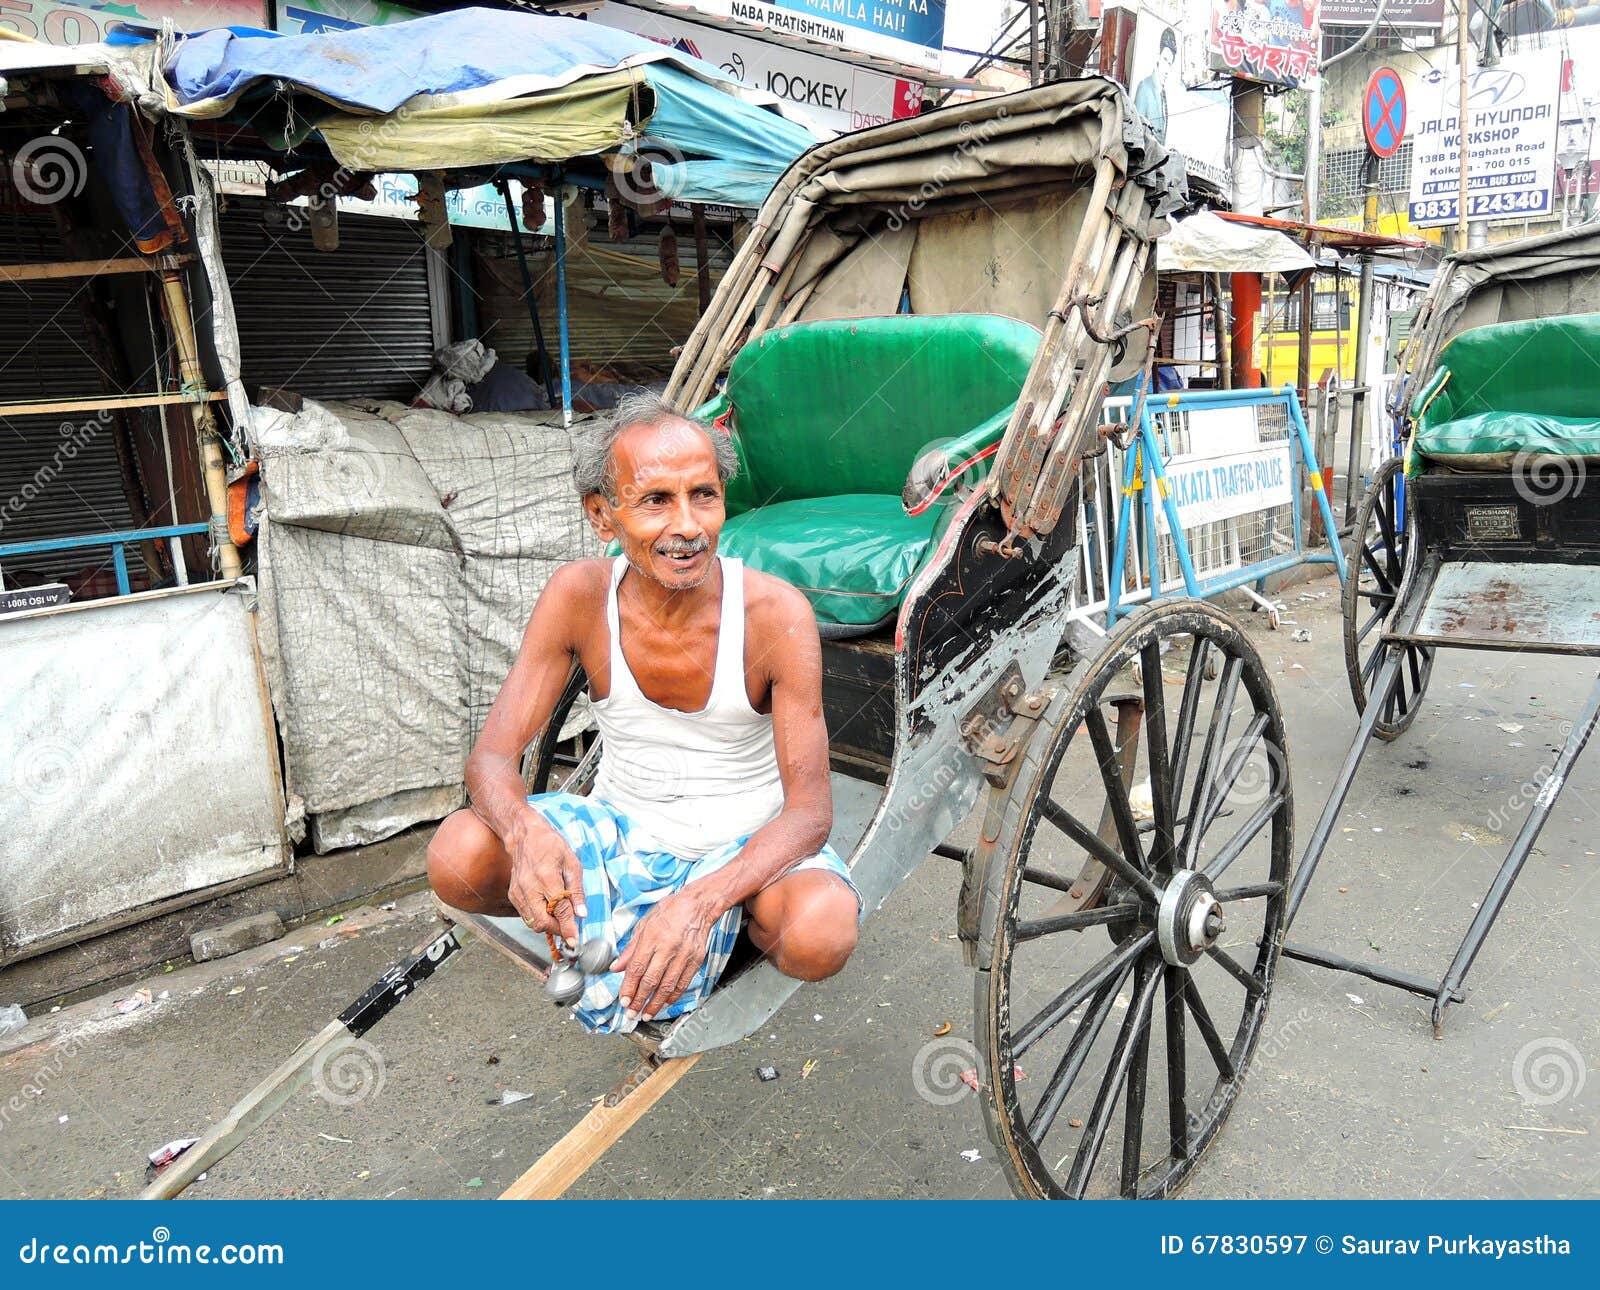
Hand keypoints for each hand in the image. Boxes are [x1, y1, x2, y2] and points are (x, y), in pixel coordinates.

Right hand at [506, 811, 585, 945]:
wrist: (525, 836)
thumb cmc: (550, 845)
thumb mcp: (572, 863)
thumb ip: (577, 890)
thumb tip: (581, 914)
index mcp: (546, 877)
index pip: (559, 910)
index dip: (568, 928)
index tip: (575, 940)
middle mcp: (529, 887)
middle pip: (542, 922)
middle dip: (558, 930)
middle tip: (569, 928)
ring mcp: (518, 892)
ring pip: (533, 923)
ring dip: (548, 926)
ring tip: (560, 918)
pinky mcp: (513, 895)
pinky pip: (526, 916)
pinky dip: (538, 918)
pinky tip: (548, 910)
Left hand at [614, 888, 721, 1022]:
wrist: (699, 905)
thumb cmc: (670, 910)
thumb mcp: (644, 923)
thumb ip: (630, 948)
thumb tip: (617, 967)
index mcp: (652, 936)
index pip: (637, 968)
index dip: (629, 988)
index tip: (623, 1001)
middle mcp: (668, 947)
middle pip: (651, 980)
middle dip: (639, 1000)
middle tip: (631, 1013)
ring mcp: (684, 955)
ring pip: (667, 986)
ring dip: (655, 1004)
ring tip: (646, 1014)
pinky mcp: (696, 960)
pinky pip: (683, 983)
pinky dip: (673, 996)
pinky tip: (664, 1003)